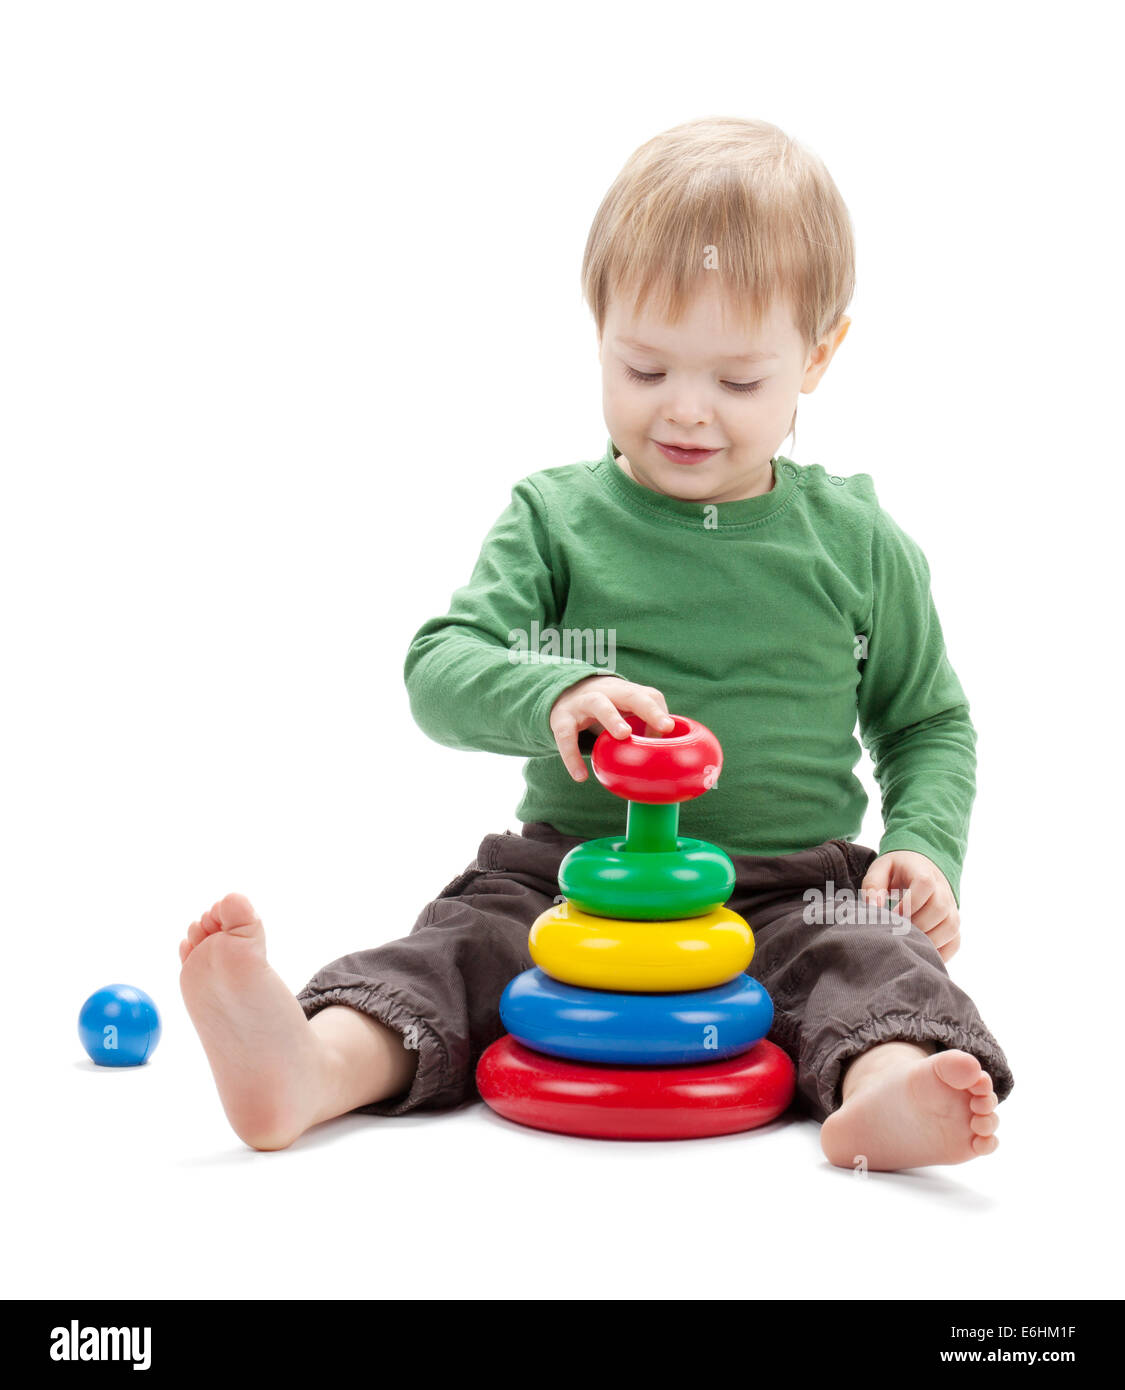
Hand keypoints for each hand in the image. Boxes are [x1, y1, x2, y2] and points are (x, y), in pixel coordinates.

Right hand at [549, 676, 673, 781]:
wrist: (562, 694)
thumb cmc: (604, 709)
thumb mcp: (622, 713)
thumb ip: (643, 730)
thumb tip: (662, 761)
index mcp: (625, 693)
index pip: (646, 696)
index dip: (658, 711)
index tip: (669, 728)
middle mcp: (606, 693)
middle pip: (628, 693)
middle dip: (646, 708)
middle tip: (662, 726)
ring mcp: (582, 703)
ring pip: (598, 704)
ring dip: (613, 717)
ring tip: (624, 735)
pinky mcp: (561, 718)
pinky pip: (566, 736)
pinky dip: (571, 756)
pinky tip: (581, 776)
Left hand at [860, 850, 960, 962]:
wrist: (919, 867)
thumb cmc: (896, 871)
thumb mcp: (880, 869)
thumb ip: (873, 885)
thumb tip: (873, 906)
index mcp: (923, 872)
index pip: (925, 884)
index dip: (910, 902)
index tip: (893, 914)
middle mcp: (943, 890)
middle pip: (939, 909)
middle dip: (917, 924)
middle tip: (898, 931)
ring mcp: (951, 908)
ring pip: (950, 927)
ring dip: (928, 940)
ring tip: (908, 942)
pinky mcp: (952, 924)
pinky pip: (955, 942)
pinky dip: (941, 953)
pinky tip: (921, 953)